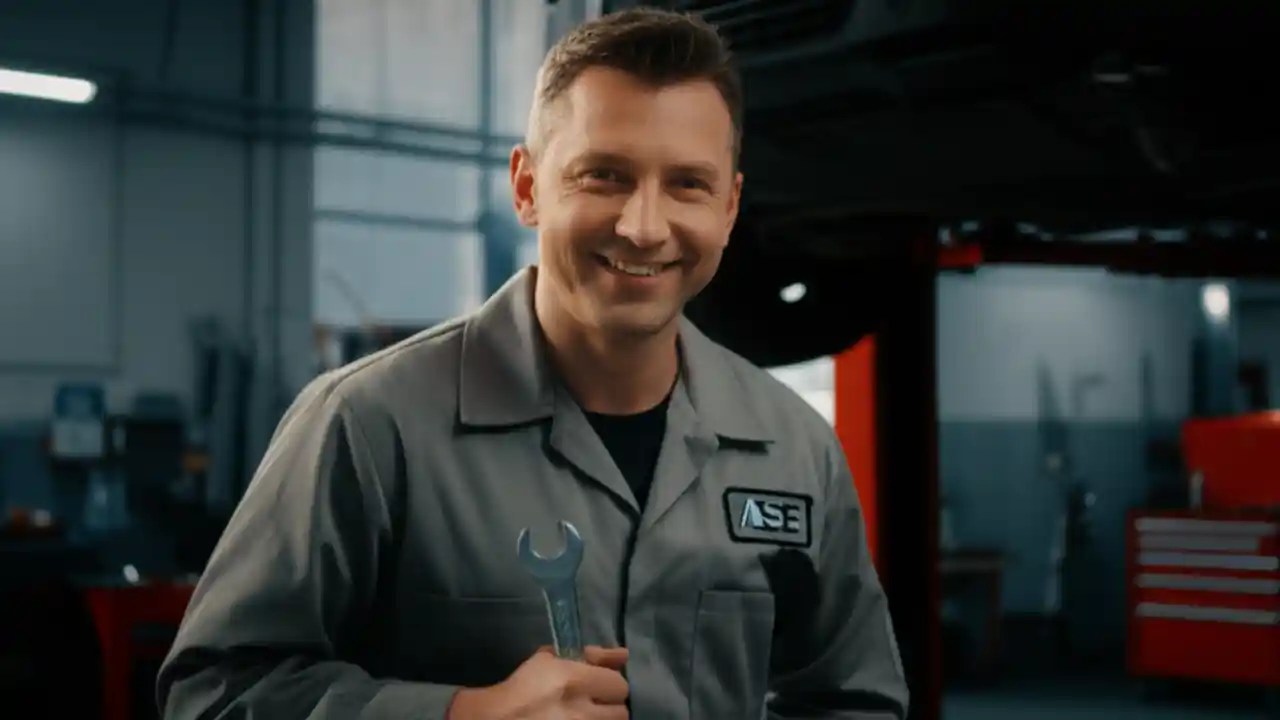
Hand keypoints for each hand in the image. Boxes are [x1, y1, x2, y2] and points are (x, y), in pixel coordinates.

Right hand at [447, 645, 628, 719]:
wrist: (494, 719)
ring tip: (587, 713)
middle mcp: (582, 711)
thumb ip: (586, 655)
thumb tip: (622, 654)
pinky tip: (576, 719)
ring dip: (603, 718)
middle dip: (611, 704)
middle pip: (621, 711)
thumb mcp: (547, 661)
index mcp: (575, 682)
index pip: (619, 684)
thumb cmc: (520, 687)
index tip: (598, 680)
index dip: (611, 681)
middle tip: (596, 701)